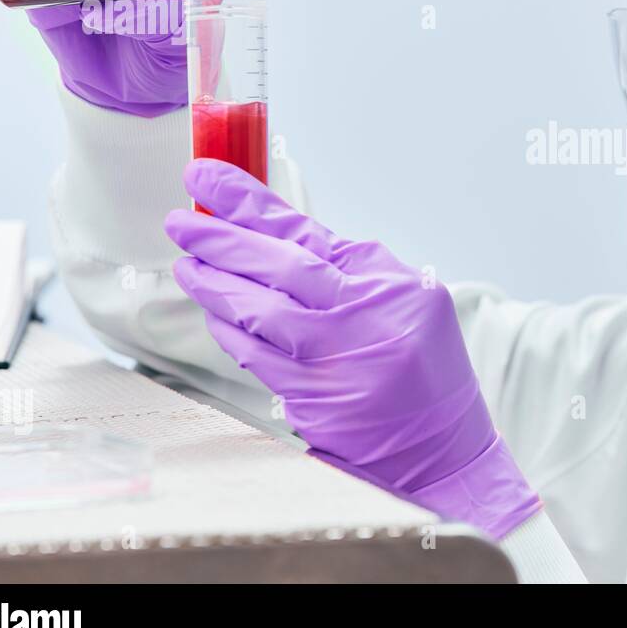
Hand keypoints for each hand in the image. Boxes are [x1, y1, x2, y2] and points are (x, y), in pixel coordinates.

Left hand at [163, 159, 541, 539]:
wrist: (444, 450)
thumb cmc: (427, 368)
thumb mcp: (411, 299)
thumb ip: (352, 268)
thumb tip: (280, 236)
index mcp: (385, 286)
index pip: (305, 232)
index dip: (248, 202)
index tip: (208, 178)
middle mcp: (361, 320)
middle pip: (276, 268)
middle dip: (219, 239)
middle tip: (181, 221)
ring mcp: (334, 363)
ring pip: (255, 314)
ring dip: (213, 285)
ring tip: (188, 263)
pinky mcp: (311, 401)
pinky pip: (254, 357)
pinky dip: (228, 331)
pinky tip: (213, 314)